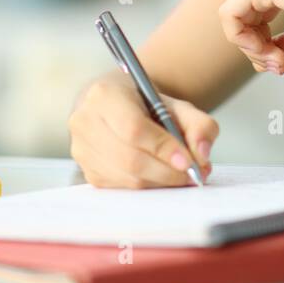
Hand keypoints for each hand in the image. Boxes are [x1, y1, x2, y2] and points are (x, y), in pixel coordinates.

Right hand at [67, 72, 216, 188]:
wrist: (119, 104)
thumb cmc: (146, 104)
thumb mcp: (177, 105)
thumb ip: (199, 125)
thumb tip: (202, 154)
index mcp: (104, 95)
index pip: (133, 128)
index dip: (162, 148)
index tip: (188, 161)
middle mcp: (85, 121)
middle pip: (129, 158)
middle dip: (167, 171)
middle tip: (193, 174)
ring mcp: (82, 149)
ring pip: (126, 177)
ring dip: (160, 182)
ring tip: (183, 176)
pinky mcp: (87, 171)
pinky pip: (121, 187)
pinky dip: (147, 186)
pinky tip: (162, 177)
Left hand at [218, 0, 283, 74]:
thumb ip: (281, 45)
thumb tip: (262, 64)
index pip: (251, 16)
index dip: (261, 46)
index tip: (283, 64)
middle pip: (240, 18)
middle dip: (256, 49)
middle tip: (280, 65)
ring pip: (232, 18)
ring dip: (251, 48)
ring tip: (278, 60)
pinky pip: (231, 16)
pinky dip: (244, 41)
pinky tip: (267, 51)